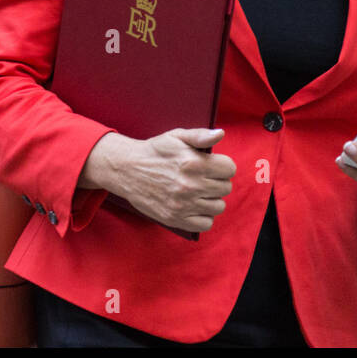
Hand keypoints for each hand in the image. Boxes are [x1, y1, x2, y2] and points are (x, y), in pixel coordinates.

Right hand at [88, 128, 235, 232]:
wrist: (127, 170)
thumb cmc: (155, 151)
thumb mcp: (177, 136)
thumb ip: (200, 135)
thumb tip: (220, 134)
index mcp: (193, 162)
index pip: (229, 169)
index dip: (223, 166)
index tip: (214, 165)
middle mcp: (190, 185)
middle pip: (225, 188)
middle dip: (218, 181)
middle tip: (205, 177)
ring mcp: (183, 204)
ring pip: (218, 206)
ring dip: (212, 199)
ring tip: (200, 191)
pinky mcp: (175, 218)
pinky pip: (205, 224)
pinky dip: (204, 216)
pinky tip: (196, 206)